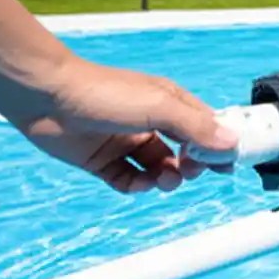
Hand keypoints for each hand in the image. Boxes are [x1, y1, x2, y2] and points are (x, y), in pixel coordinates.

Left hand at [9, 58, 239, 193]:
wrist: (48, 98)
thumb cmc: (106, 93)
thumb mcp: (160, 107)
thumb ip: (196, 127)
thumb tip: (231, 142)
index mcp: (170, 103)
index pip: (205, 127)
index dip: (217, 146)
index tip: (226, 166)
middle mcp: (152, 122)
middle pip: (184, 151)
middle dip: (192, 165)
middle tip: (189, 170)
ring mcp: (127, 142)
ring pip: (159, 167)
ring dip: (167, 178)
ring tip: (163, 179)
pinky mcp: (104, 160)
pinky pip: (129, 179)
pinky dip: (138, 185)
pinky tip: (139, 183)